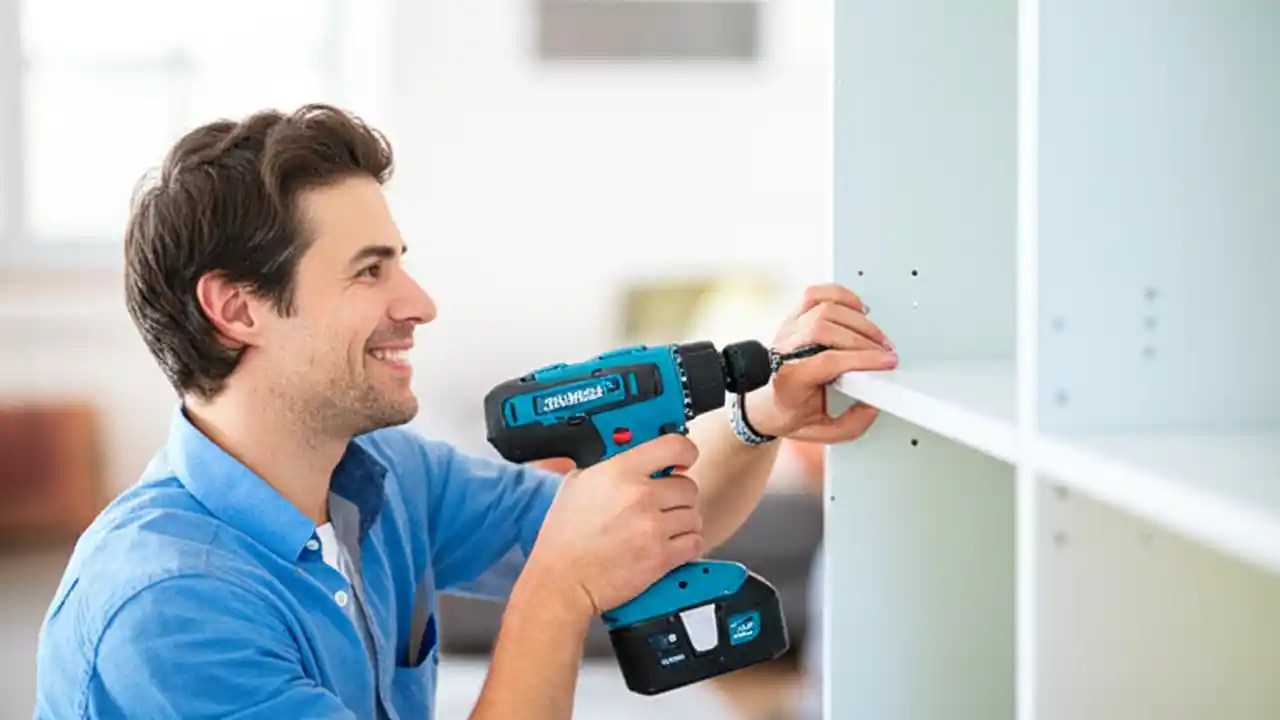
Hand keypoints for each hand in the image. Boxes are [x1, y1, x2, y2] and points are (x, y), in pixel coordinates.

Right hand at [523, 434, 704, 617]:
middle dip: (677, 496)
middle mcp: (640, 496)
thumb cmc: (564, 537)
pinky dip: (686, 544)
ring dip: (682, 522)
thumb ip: (609, 466)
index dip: (685, 452)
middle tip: (662, 505)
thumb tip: (633, 456)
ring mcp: (653, 527)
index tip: (685, 460)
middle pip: (688, 486)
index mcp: (619, 472)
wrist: (561, 581)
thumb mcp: (577, 484)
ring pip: (694, 515)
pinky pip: (694, 542)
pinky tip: (668, 545)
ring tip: (660, 528)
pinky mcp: (661, 557)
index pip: (674, 447)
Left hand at [744, 283, 896, 442]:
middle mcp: (785, 350)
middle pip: (826, 329)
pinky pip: (814, 295)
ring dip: (857, 320)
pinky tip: (856, 309)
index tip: (884, 362)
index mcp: (789, 380)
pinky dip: (840, 295)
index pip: (827, 360)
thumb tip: (872, 405)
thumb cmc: (786, 412)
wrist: (761, 402)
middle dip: (864, 339)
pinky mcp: (793, 317)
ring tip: (875, 336)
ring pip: (823, 309)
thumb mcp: (819, 430)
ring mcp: (787, 330)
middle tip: (884, 352)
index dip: (861, 358)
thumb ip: (850, 425)